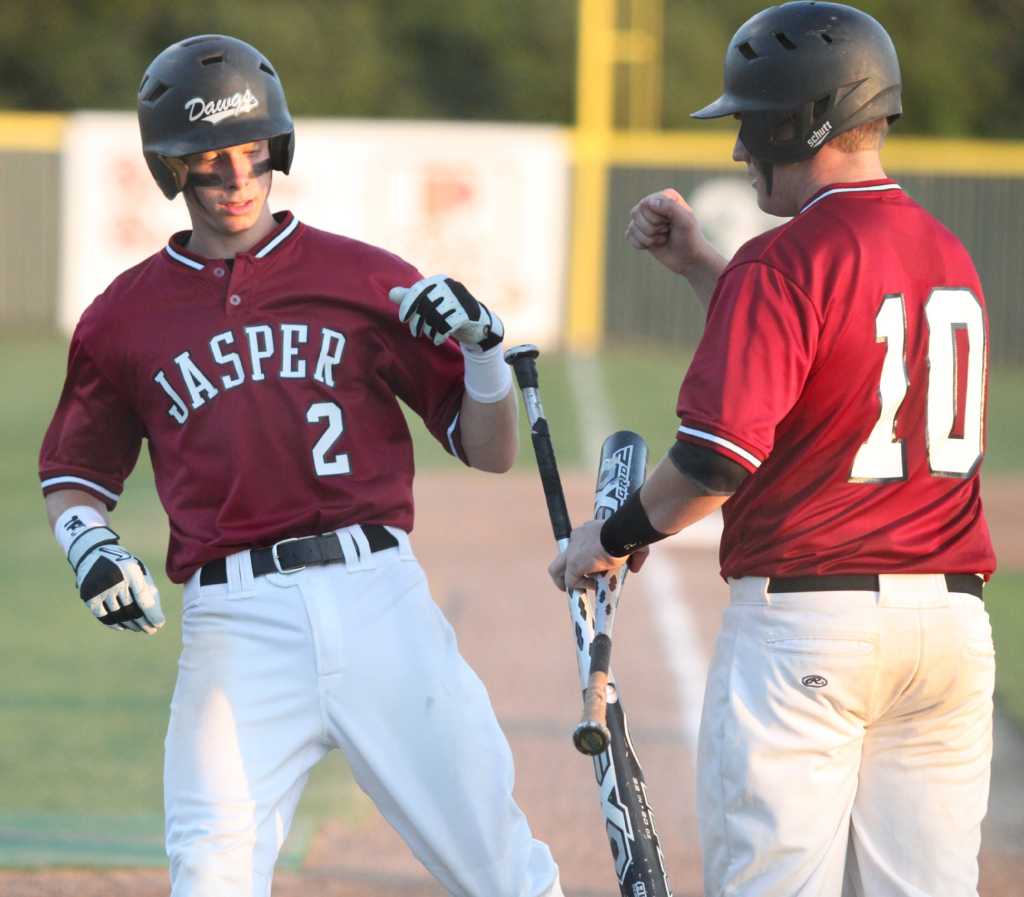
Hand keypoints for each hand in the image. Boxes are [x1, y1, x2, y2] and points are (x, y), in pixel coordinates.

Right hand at [67, 526, 164, 633]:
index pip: (144, 599)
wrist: (94, 553)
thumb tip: (155, 616)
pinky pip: (104, 616)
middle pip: (132, 610)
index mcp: (131, 570)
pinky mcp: (89, 596)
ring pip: (119, 615)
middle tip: (151, 631)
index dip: (152, 614)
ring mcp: (100, 589)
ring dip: (131, 625)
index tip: (159, 624)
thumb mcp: (139, 570)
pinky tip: (123, 627)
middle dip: (144, 623)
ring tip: (139, 629)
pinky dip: (114, 624)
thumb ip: (147, 590)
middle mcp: (114, 579)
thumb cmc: (124, 565)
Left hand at [388, 275, 503, 350]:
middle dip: (418, 321)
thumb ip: (411, 298)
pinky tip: (438, 340)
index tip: (404, 319)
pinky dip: (440, 335)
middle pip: (426, 305)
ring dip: (430, 330)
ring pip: (436, 316)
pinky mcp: (468, 313)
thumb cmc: (448, 312)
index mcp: (439, 281)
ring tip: (429, 335)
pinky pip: (448, 325)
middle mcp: (451, 287)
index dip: (408, 306)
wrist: (477, 324)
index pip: (417, 291)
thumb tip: (391, 294)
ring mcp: (461, 299)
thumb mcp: (429, 304)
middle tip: (416, 333)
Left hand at [548, 520, 648, 591]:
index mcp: (587, 531)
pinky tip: (595, 586)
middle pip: (560, 558)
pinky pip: (571, 582)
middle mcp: (575, 539)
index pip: (578, 546)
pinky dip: (581, 587)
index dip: (585, 559)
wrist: (621, 533)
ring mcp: (572, 553)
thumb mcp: (632, 545)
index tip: (596, 567)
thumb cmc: (629, 534)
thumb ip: (633, 557)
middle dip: (566, 572)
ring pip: (556, 571)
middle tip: (580, 581)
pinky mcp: (573, 565)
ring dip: (568, 582)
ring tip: (583, 589)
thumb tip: (634, 569)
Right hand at [625, 188, 713, 276]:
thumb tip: (648, 202)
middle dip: (651, 228)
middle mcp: (652, 205)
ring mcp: (644, 219)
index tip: (670, 223)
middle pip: (635, 213)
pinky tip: (654, 245)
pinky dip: (641, 244)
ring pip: (632, 227)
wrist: (689, 259)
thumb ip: (670, 207)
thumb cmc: (690, 238)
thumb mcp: (685, 221)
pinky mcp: (639, 233)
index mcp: (664, 197)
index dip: (655, 218)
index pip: (645, 204)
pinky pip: (629, 236)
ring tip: (663, 238)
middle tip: (667, 231)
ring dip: (648, 238)